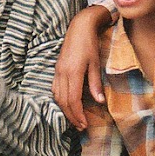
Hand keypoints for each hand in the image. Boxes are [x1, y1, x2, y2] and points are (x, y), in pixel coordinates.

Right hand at [54, 5, 114, 130]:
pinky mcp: (56, 69)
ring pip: (57, 97)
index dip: (78, 114)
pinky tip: (67, 105)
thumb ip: (95, 83)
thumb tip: (99, 101)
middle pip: (64, 102)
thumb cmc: (90, 44)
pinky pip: (55, 89)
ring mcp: (57, 72)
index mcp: (73, 72)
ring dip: (65, 110)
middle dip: (72, 116)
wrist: (79, 27)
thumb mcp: (96, 64)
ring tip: (75, 119)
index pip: (73, 100)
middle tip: (81, 127)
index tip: (85, 124)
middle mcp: (62, 73)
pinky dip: (60, 100)